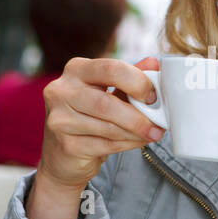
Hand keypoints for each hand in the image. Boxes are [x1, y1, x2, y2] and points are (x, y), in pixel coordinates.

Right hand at [36, 56, 162, 191]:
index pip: (110, 68)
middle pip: (106, 102)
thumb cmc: (90, 117)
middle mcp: (61, 91)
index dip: (137, 82)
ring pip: (107, 127)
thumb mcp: (109, 91)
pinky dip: (126, 145)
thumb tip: (155, 63)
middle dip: (137, 116)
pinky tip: (136, 142)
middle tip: (158, 126)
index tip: (154, 97)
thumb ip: (130, 77)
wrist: (64, 155)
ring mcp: (59, 119)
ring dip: (135, 133)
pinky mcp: (66, 145)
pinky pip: (105, 145)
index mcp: (76, 69)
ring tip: (150, 135)